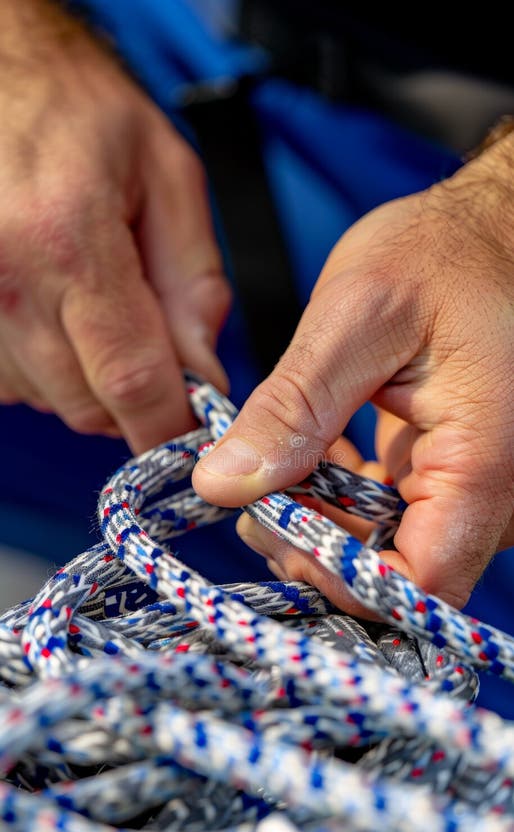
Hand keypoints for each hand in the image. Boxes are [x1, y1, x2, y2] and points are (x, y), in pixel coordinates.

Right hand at [0, 0, 229, 452]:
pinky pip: (9, 380)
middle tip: (151, 347)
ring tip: (93, 306)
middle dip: (131, 399)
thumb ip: (193, 282)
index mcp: (68, 242)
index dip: (165, 426)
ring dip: (84, 378)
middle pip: (87, 404)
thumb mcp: (166, 175)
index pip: (130, 380)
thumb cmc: (77, 111)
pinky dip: (43, 365)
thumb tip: (203, 374)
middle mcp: (6, 282)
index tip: (188, 438)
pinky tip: (54, 311)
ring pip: (45, 398)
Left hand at [193, 133, 513, 609]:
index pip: (412, 586)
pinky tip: (317, 456)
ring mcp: (473, 492)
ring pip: (388, 556)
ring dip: (323, 523)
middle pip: (394, 579)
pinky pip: (392, 523)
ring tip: (280, 465)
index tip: (271, 522)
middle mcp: (492, 495)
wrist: (489, 236)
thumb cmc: (440, 256)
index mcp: (480, 463)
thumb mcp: (356, 317)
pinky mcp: (451, 479)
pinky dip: (343, 503)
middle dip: (314, 545)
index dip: (332, 574)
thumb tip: (221, 485)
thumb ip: (294, 409)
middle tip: (257, 489)